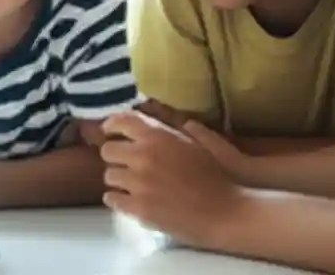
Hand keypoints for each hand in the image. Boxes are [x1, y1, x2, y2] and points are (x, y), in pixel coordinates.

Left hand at [101, 111, 244, 247]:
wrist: (227, 213)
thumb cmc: (217, 176)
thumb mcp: (196, 143)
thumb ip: (170, 130)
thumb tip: (149, 121)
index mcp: (157, 137)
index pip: (121, 122)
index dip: (112, 125)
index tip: (109, 130)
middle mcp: (142, 157)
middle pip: (108, 150)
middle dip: (116, 155)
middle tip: (125, 163)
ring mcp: (138, 184)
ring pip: (109, 176)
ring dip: (119, 179)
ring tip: (131, 184)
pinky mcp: (138, 208)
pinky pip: (112, 199)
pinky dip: (118, 199)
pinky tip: (127, 199)